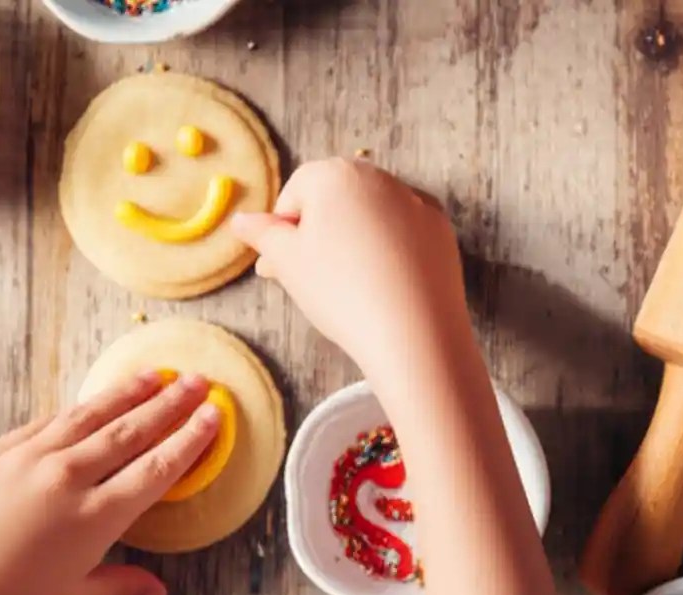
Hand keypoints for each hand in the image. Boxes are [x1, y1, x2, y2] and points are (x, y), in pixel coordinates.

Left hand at [0, 371, 218, 594]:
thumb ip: (120, 585)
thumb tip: (159, 593)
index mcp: (96, 518)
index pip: (157, 468)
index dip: (190, 439)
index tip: (213, 415)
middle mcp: (70, 478)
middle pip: (133, 430)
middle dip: (171, 402)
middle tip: (198, 380)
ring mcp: (34, 457)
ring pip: (93, 415)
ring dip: (129, 393)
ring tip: (156, 375)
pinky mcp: (4, 448)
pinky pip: (52, 420)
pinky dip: (81, 407)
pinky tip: (97, 399)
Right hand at [231, 159, 468, 375]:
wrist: (413, 332)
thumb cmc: (340, 291)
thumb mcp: (287, 262)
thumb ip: (262, 234)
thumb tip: (240, 220)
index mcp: (336, 174)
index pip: (295, 192)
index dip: (283, 230)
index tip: (281, 266)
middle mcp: (379, 176)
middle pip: (334, 200)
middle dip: (317, 233)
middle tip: (306, 279)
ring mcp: (415, 201)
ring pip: (369, 215)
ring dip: (351, 239)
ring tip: (346, 286)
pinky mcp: (441, 229)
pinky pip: (402, 232)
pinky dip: (388, 249)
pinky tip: (382, 283)